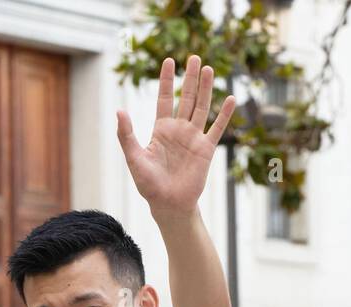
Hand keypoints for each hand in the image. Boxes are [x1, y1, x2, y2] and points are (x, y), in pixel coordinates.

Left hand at [116, 55, 236, 219]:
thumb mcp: (134, 158)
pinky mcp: (206, 149)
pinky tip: (230, 99)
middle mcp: (179, 130)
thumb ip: (126, 135)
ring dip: (206, 88)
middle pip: (186, 98)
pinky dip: (224, 114)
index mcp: (161, 129)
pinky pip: (217, 129)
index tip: (169, 60)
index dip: (167, 80)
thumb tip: (119, 110)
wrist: (168, 204)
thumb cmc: (149, 184)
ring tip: (209, 69)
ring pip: (202, 107)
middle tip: (195, 57)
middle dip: (190, 78)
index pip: (165, 98)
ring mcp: (194, 138)